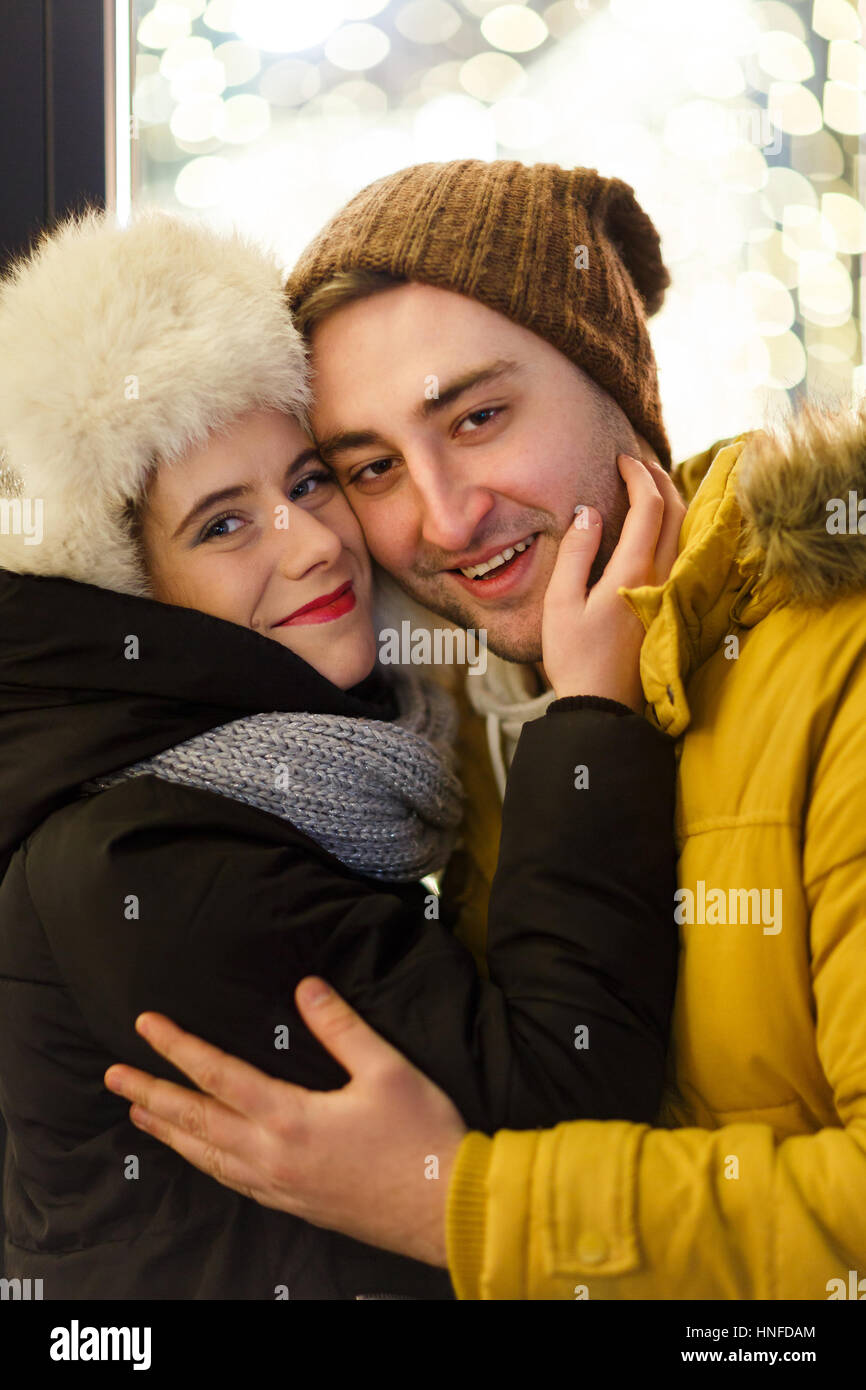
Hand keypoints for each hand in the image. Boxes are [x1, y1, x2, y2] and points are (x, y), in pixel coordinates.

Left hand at [103, 978, 466, 1266]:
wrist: (446, 1211)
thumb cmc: (422, 1138)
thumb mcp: (387, 1070)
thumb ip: (341, 1027)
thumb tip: (305, 987)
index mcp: (289, 1119)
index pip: (218, 1075)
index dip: (178, 1047)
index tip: (146, 1025)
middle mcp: (272, 1156)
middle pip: (196, 1121)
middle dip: (151, 1094)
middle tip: (113, 1077)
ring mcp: (279, 1186)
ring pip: (206, 1156)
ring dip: (168, 1132)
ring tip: (140, 1114)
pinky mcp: (294, 1204)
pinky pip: (229, 1181)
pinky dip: (202, 1162)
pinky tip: (200, 1156)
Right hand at [542, 454, 685, 709]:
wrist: (602, 706)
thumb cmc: (575, 657)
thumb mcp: (561, 603)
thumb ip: (576, 553)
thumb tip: (588, 511)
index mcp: (633, 571)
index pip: (649, 507)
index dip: (638, 475)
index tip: (622, 459)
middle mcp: (661, 577)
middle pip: (676, 513)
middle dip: (660, 479)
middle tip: (638, 463)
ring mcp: (669, 593)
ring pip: (683, 533)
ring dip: (671, 502)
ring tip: (650, 485)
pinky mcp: (668, 607)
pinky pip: (680, 553)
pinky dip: (672, 528)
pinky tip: (658, 528)